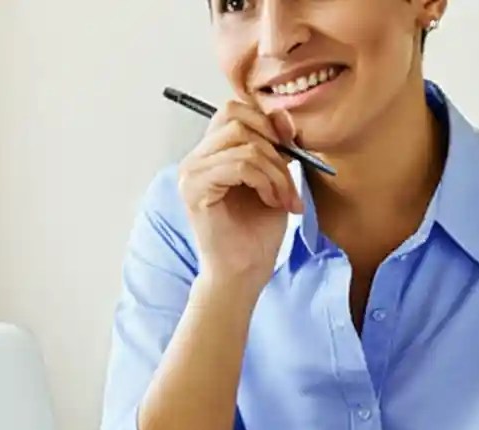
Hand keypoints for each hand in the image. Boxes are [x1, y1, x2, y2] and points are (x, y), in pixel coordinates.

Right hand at [178, 101, 302, 287]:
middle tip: (287, 179)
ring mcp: (190, 173)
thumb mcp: (276, 176)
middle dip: (273, 145)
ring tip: (284, 197)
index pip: (234, 110)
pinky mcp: (194, 190)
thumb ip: (276, 144)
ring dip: (275, 171)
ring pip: (244, 143)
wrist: (245, 270)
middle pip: (236, 118)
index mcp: (210, 153)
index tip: (289, 152)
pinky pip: (239, 165)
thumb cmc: (257, 230)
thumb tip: (281, 113)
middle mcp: (194, 159)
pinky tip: (270, 201)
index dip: (266, 122)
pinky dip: (265, 181)